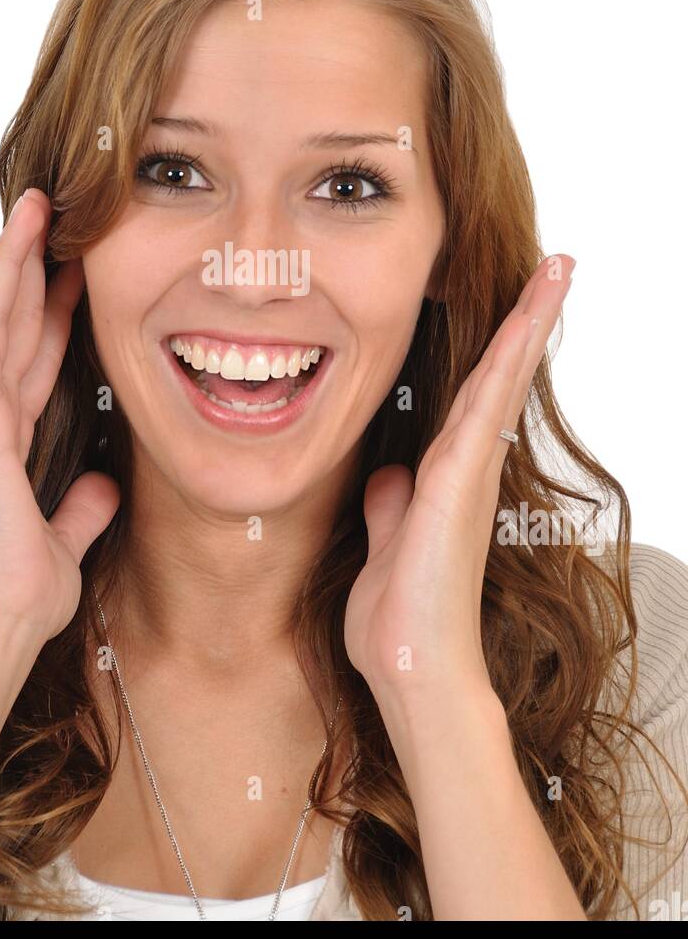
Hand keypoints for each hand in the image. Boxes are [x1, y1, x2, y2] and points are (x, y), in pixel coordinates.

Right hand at [0, 188, 120, 643]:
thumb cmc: (21, 590)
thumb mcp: (68, 535)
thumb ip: (83, 505)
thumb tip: (105, 484)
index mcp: (11, 437)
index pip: (39, 357)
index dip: (55, 309)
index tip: (73, 267)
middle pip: (18, 323)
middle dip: (33, 266)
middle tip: (48, 210)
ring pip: (1, 317)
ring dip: (14, 259)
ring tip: (27, 206)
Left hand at [344, 253, 575, 706]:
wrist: (413, 671)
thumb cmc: (399, 621)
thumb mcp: (380, 548)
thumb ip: (388, 509)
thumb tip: (390, 478)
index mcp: (445, 479)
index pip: (473, 396)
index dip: (496, 348)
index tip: (519, 304)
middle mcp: (464, 469)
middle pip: (499, 377)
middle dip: (527, 319)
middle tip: (557, 266)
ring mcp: (466, 475)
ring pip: (499, 381)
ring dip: (526, 324)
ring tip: (554, 272)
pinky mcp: (457, 485)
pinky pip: (482, 410)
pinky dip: (502, 365)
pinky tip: (520, 325)